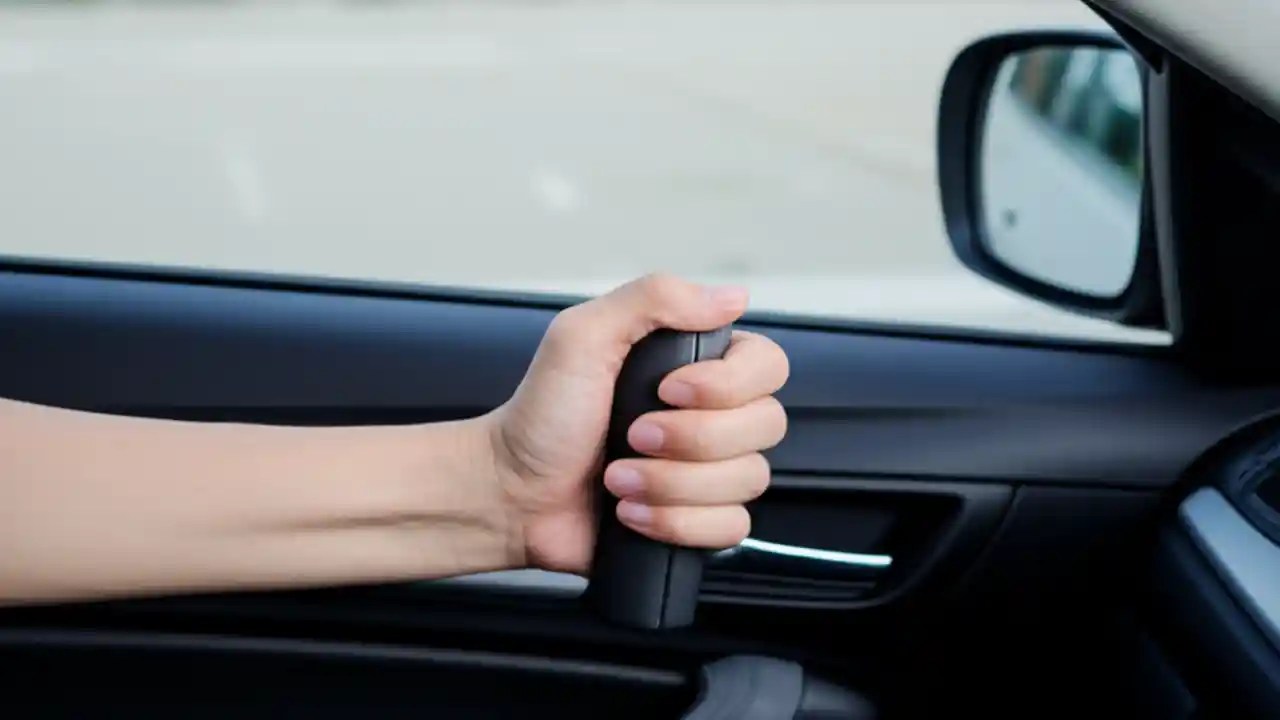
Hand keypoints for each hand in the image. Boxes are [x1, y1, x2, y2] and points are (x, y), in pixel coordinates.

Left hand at [482, 274, 789, 574]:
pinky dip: (676, 524)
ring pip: (747, 480)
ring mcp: (709, 471)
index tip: (667, 390)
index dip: (727, 385)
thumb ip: (653, 299)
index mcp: (696, 365)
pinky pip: (730, 527)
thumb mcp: (582, 336)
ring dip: (671, 484)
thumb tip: (731, 296)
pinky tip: (633, 514)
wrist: (512, 492)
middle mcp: (713, 415)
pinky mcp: (699, 520)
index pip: (768, 366)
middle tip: (631, 436)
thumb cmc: (541, 416)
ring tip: (619, 479)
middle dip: (690, 439)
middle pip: (766, 426)